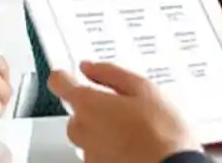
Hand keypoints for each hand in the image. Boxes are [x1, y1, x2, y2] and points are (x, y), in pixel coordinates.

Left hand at [49, 61, 200, 162]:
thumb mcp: (143, 89)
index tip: (68, 74)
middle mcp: (82, 130)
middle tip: (122, 107)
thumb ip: (110, 73)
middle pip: (76, 113)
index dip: (64, 76)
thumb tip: (90, 68)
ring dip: (102, 129)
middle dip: (94, 108)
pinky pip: (97, 152)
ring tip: (133, 129)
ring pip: (87, 134)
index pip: (59, 83)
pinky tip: (132, 145)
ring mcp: (89, 153)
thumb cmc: (161, 133)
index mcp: (89, 104)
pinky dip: (109, 147)